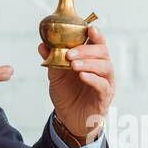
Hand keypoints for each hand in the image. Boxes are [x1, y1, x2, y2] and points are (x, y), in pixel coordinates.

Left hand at [39, 24, 113, 141]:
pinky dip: (93, 79)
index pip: (98, 43)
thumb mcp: (56, 76)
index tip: (89, 28)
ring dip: (89, 63)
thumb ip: (52, 60)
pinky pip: (102, 85)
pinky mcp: (104, 97)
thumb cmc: (67, 95)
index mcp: (92, 60)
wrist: (69, 119)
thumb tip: (42, 44)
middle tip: (70, 53)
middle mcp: (102, 69)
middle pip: (103, 52)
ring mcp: (105, 83)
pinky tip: (82, 76)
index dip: (96, 34)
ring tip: (73, 65)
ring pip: (105, 67)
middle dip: (86, 50)